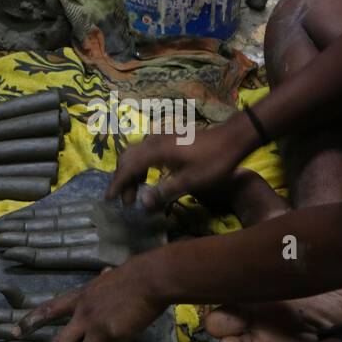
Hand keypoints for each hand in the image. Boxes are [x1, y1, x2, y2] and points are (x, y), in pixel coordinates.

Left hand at [15, 264, 165, 341]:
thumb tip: (104, 273)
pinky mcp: (118, 338)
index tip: (14, 334)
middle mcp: (83, 315)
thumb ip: (100, 281)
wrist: (150, 279)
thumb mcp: (106, 278)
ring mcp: (99, 328)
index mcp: (78, 299)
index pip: (47, 310)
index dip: (29, 322)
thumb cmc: (131, 274)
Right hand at [107, 113, 258, 209]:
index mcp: (156, 150)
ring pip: (136, 154)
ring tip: (136, 193)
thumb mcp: (191, 181)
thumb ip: (165, 191)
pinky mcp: (168, 139)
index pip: (128, 167)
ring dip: (131, 173)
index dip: (117, 184)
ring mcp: (161, 137)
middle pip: (127, 158)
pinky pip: (145, 151)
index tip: (108, 199)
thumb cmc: (214, 161)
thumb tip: (143, 204)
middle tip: (126, 202)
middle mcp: (154, 141)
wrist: (233, 138)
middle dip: (123, 180)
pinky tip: (148, 177)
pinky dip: (140, 165)